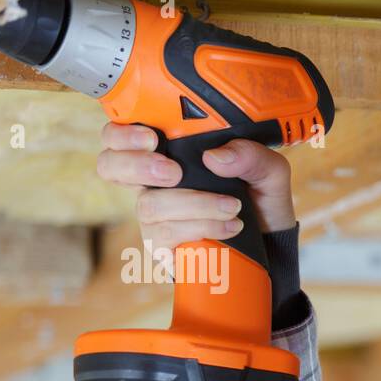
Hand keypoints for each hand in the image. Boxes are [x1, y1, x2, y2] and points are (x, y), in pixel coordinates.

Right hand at [95, 123, 295, 251]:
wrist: (271, 245)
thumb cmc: (260, 201)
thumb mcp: (269, 172)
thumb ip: (252, 155)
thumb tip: (214, 157)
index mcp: (170, 154)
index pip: (121, 136)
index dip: (123, 135)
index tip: (152, 138)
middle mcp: (153, 182)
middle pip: (110, 166)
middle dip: (135, 165)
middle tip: (174, 173)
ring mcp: (155, 215)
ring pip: (150, 205)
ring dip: (196, 204)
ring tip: (233, 207)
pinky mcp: (162, 245)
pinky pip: (166, 234)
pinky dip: (202, 227)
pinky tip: (229, 227)